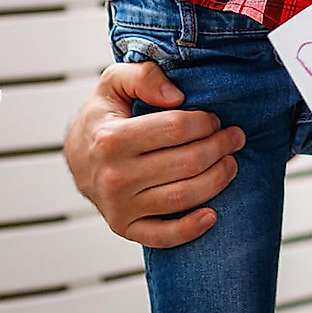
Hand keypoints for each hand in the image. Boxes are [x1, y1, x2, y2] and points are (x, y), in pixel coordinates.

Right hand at [62, 61, 244, 245]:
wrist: (76, 154)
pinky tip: (212, 215)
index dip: (203, 122)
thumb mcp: (113, 82)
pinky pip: (164, 236)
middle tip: (235, 137)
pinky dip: (191, 228)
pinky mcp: (125, 228)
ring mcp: (120, 206)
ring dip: (217, 180)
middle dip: (219, 147)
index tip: (215, 118)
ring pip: (183, 196)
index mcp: (112, 139)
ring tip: (231, 163)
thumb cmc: (102, 116)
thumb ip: (143, 76)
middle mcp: (115, 176)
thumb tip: (177, 95)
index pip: (175, 129)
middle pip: (186, 163)